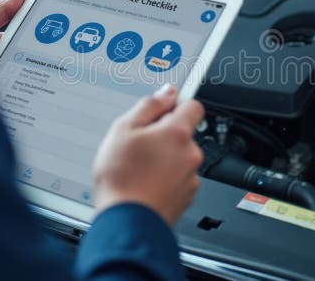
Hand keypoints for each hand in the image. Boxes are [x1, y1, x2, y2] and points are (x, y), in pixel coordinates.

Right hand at [92, 85, 204, 225]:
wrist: (127, 222)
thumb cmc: (121, 178)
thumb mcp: (123, 129)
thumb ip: (148, 106)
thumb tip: (166, 93)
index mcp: (177, 133)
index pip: (193, 105)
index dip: (176, 105)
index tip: (163, 109)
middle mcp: (191, 154)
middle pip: (182, 134)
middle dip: (164, 135)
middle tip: (138, 144)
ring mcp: (190, 178)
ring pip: (179, 158)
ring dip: (164, 159)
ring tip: (138, 168)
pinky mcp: (185, 198)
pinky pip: (177, 179)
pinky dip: (164, 179)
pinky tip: (144, 184)